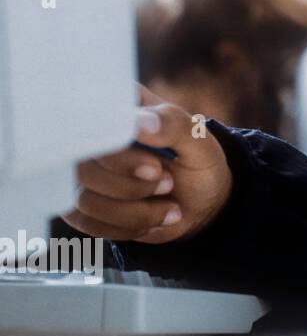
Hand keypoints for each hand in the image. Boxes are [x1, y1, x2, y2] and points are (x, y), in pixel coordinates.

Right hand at [64, 84, 232, 244]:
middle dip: (131, 186)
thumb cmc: (198, 163)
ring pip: (83, 199)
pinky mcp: (79, 203)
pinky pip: (84, 221)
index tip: (154, 167)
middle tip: (168, 184)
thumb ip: (174, 125)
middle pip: (82, 166)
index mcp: (119, 108)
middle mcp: (92, 138)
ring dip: (133, 211)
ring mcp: (82, 171)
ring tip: (169, 207)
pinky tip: (150, 222)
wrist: (198, 203)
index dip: (117, 152)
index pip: (90, 121)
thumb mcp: (198, 141)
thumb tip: (141, 123)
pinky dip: (123, 227)